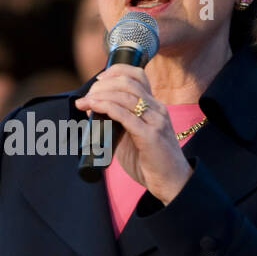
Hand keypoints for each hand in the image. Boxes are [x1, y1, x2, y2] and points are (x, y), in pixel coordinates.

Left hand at [74, 64, 192, 203]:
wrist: (172, 183)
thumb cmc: (151, 162)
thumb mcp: (133, 136)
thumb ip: (119, 122)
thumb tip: (94, 110)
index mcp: (154, 106)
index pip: (137, 75)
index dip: (115, 72)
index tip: (98, 81)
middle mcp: (157, 109)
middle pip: (128, 83)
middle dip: (102, 85)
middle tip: (87, 96)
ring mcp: (155, 121)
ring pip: (125, 96)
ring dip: (100, 96)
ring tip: (84, 102)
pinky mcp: (150, 136)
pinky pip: (125, 115)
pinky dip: (106, 107)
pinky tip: (94, 107)